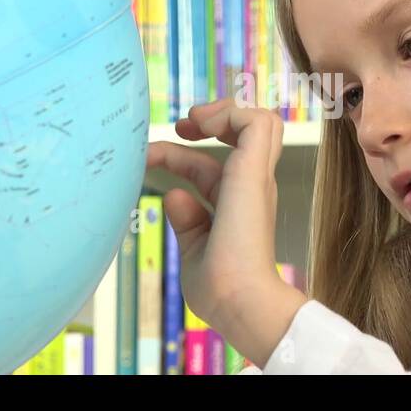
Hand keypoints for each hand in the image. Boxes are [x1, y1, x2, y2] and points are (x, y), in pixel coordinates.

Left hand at [145, 99, 306, 367]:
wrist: (240, 300)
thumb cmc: (220, 288)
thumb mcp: (195, 249)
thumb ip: (188, 222)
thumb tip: (174, 196)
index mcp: (240, 204)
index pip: (211, 166)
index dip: (178, 156)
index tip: (149, 158)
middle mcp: (252, 186)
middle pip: (246, 133)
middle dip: (212, 118)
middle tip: (180, 126)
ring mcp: (256, 176)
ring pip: (261, 120)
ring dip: (226, 111)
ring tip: (194, 120)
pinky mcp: (253, 170)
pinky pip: (257, 122)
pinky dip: (229, 115)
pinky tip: (201, 127)